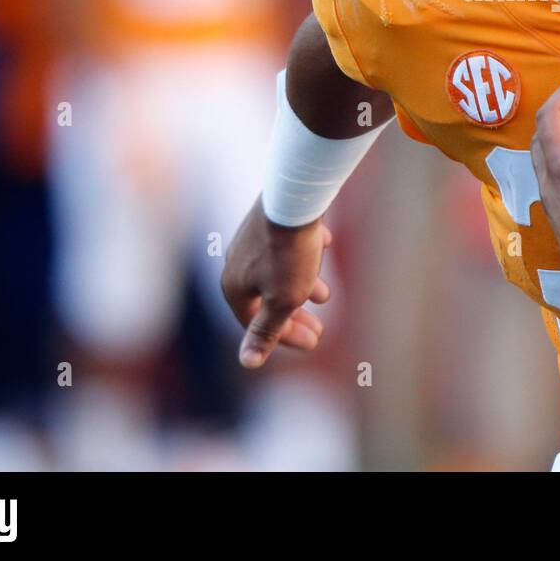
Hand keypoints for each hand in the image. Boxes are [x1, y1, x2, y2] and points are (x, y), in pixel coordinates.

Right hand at [222, 197, 333, 368]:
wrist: (294, 197)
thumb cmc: (289, 254)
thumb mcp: (282, 300)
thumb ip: (267, 331)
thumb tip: (247, 363)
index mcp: (234, 286)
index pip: (256, 324)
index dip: (285, 337)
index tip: (314, 342)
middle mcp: (236, 263)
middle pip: (266, 299)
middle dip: (295, 316)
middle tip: (320, 328)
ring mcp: (251, 239)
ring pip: (277, 271)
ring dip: (302, 286)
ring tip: (324, 294)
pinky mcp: (268, 219)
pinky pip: (286, 243)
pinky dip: (305, 252)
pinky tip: (325, 246)